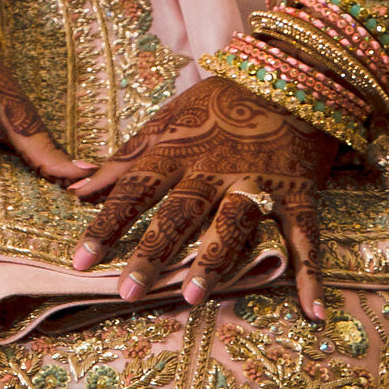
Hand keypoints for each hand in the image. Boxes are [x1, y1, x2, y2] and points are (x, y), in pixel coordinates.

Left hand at [70, 77, 337, 318]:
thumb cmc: (221, 103)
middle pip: (179, 214)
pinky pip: (306, 238)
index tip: (80, 260)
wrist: (289, 77)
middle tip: (128, 292)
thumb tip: (76, 188)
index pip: (134, 191)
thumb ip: (125, 159)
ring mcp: (259, 182)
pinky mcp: (299, 194)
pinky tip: (312, 311)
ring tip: (194, 298)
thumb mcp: (168, 121)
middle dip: (153, 252)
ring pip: (233, 225)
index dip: (107, 225)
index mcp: (179, 151)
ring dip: (214, 262)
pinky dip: (310, 274)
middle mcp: (215, 169)